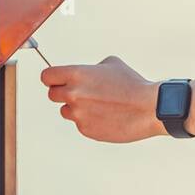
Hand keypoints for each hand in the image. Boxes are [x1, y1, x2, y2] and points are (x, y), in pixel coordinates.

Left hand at [40, 55, 161, 141]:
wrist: (148, 108)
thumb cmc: (132, 85)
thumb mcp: (111, 64)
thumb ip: (91, 69)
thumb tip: (83, 74)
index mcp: (76, 75)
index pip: (46, 76)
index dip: (53, 78)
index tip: (58, 81)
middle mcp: (73, 94)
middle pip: (52, 95)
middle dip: (64, 93)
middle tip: (81, 93)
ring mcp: (78, 114)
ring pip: (66, 111)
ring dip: (77, 108)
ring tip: (99, 105)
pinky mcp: (86, 130)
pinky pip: (81, 124)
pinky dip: (90, 120)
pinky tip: (107, 116)